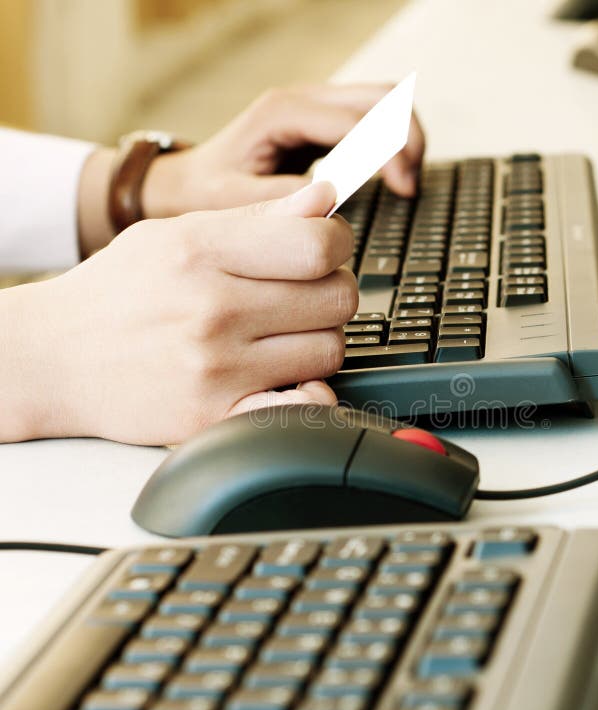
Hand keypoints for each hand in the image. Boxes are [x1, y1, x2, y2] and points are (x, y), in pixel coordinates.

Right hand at [1, 182, 355, 444]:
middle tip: (304, 296)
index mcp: (202, 252)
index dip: (338, 245)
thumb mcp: (177, 235)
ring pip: (329, 350)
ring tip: (283, 336)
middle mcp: (212, 310)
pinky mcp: (217, 416)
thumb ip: (258, 219)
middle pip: (336, 299)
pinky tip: (288, 378)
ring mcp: (216, 368)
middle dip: (330, 292)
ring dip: (318, 341)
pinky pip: (304, 405)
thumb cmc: (118, 293)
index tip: (327, 250)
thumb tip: (324, 200)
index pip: (319, 244)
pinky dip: (310, 392)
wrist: (55, 359)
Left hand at [143, 83, 425, 217]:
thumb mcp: (238, 202)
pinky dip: (391, 141)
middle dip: (407, 137)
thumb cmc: (207, 192)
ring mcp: (313, 109)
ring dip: (404, 135)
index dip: (389, 151)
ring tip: (407, 181)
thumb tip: (332, 205)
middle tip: (411, 186)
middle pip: (379, 96)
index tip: (404, 189)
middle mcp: (301, 100)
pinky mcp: (320, 124)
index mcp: (282, 114)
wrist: (186, 182)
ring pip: (381, 101)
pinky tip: (393, 175)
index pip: (355, 120)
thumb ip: (284, 201)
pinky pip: (370, 119)